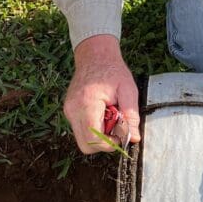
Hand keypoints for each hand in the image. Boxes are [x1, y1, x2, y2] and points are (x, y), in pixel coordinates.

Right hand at [64, 35, 140, 153]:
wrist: (95, 55)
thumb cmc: (112, 70)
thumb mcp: (128, 90)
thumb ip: (131, 116)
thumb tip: (133, 138)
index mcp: (88, 103)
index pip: (93, 139)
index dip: (110, 144)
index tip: (121, 136)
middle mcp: (74, 110)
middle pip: (86, 145)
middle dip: (104, 143)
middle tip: (117, 130)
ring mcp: (69, 111)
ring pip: (82, 140)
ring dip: (99, 136)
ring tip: (110, 118)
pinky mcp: (69, 111)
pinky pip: (80, 130)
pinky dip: (93, 128)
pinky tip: (102, 114)